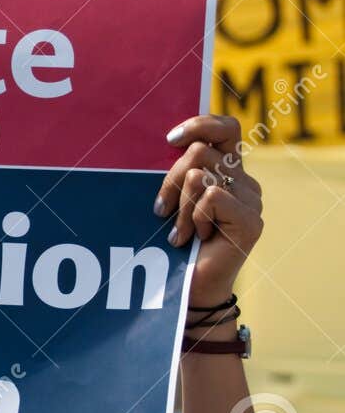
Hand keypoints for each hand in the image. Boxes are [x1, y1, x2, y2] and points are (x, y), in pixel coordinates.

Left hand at [153, 115, 262, 308]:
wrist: (190, 288)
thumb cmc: (176, 244)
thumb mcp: (174, 198)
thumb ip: (180, 171)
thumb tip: (171, 141)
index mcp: (228, 170)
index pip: (226, 128)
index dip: (200, 124)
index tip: (170, 140)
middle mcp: (245, 181)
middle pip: (199, 151)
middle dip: (171, 180)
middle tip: (161, 211)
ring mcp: (251, 200)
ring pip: (200, 175)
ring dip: (180, 207)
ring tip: (180, 233)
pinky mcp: (251, 220)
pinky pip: (212, 196)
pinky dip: (195, 217)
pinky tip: (197, 237)